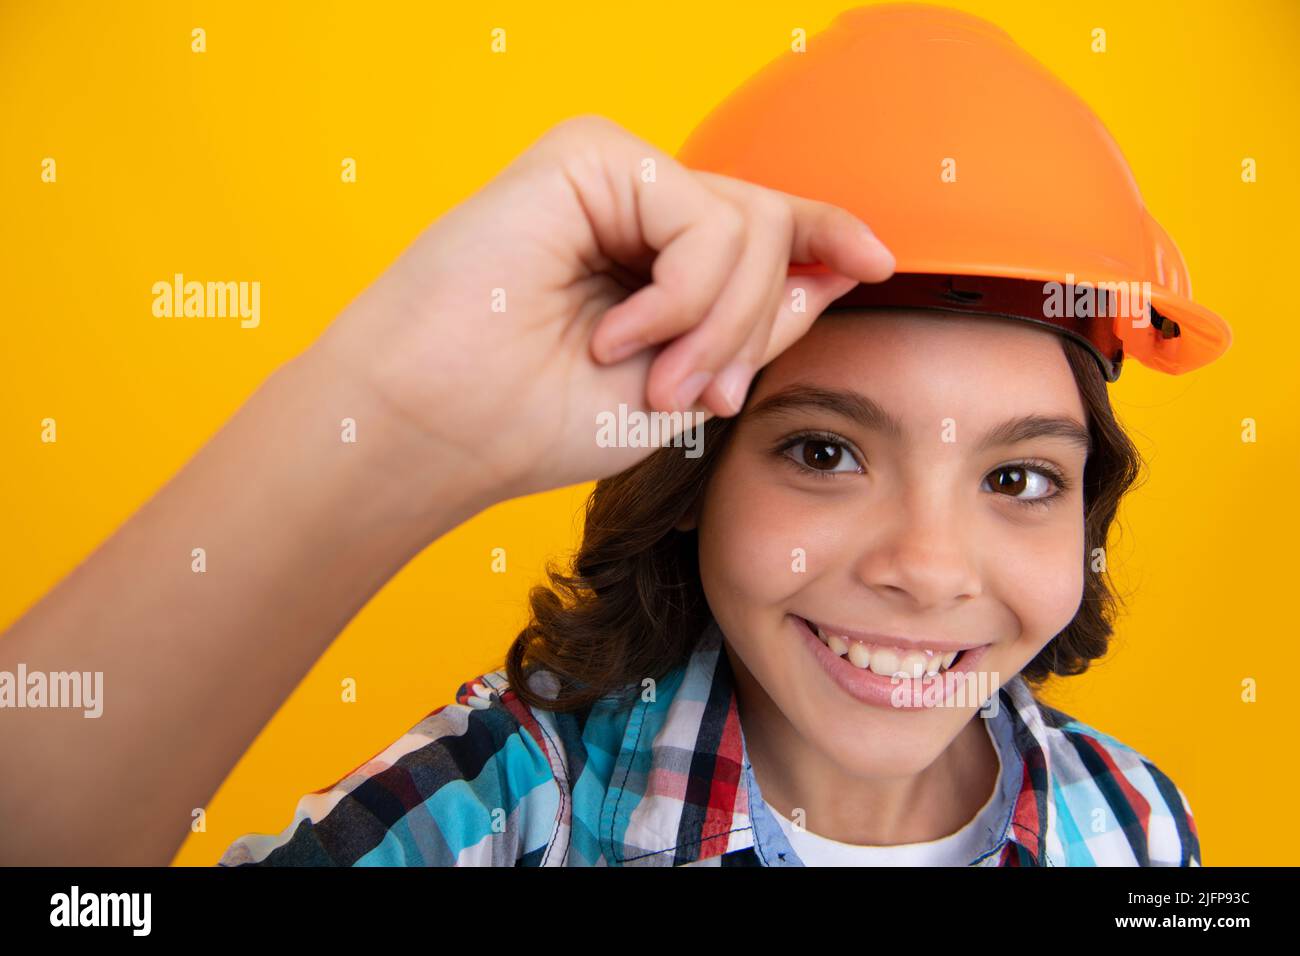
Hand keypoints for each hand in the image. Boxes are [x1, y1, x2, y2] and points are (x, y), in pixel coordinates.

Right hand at [314, 113, 894, 505]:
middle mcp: (634, 205)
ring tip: (655, 378)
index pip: (760, 225)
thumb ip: (754, 322)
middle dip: (756, 324)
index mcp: (651, 255)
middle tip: (700, 396)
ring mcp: (611, 175)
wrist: (437, 425)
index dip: (824, 234)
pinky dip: (681, 294)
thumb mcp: (679, 383)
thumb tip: (837, 270)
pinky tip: (621, 334)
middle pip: (767, 228)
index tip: (877, 262)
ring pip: (747, 222)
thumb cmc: (536, 418)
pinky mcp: (585, 154)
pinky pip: (699, 216)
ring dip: (719, 322)